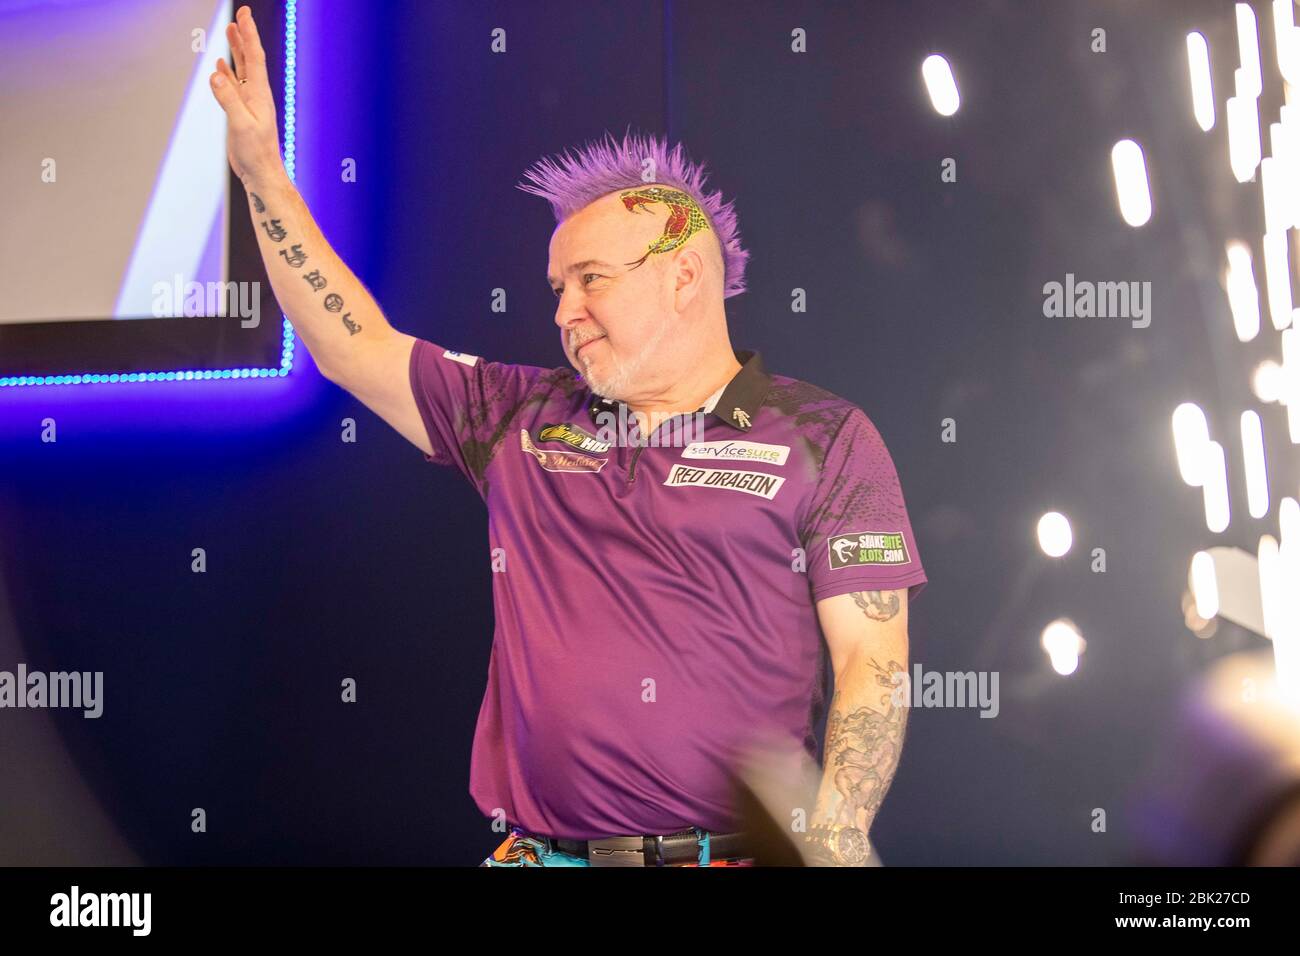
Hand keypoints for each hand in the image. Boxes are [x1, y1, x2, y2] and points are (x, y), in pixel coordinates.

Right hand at [208, 5, 285, 188]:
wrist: (261, 173)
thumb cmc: (256, 153)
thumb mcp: (241, 125)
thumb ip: (229, 99)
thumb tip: (216, 74)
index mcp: (259, 94)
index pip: (254, 57)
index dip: (249, 34)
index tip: (244, 13)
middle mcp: (256, 94)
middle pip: (249, 58)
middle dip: (244, 36)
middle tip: (240, 15)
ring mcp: (248, 103)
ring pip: (241, 70)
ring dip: (236, 50)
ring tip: (230, 32)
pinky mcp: (240, 112)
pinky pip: (233, 86)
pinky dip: (227, 74)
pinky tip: (221, 67)